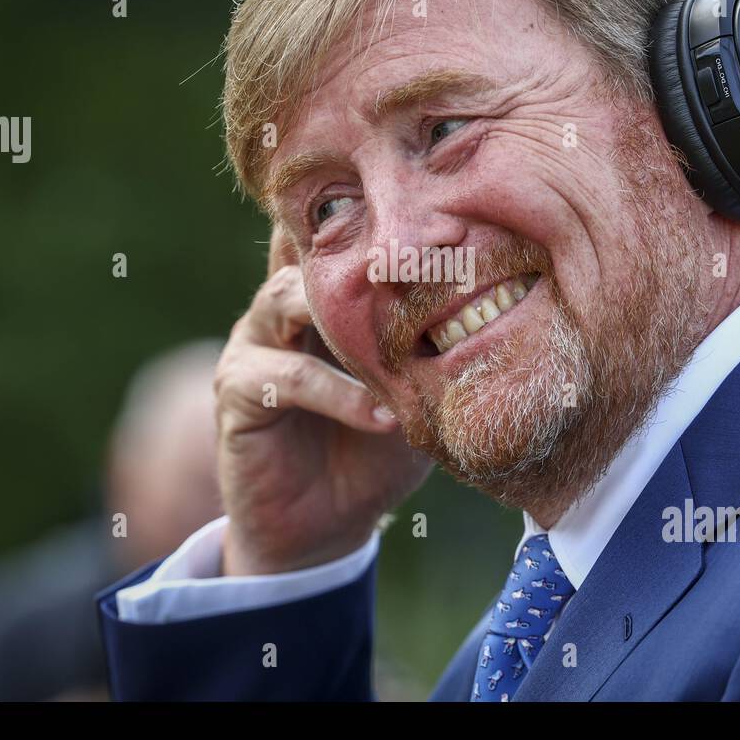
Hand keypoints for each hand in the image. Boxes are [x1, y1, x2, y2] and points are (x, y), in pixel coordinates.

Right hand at [215, 225, 430, 574]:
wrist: (322, 527)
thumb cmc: (373, 452)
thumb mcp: (414, 392)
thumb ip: (433, 347)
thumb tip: (500, 309)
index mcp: (319, 296)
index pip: (336, 237)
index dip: (371, 220)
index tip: (432, 212)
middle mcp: (277, 306)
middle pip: (304, 251)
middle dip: (360, 255)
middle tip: (422, 261)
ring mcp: (253, 343)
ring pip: (286, 299)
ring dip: (349, 322)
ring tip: (405, 349)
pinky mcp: (238, 392)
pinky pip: (291, 379)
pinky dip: (342, 395)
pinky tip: (383, 417)